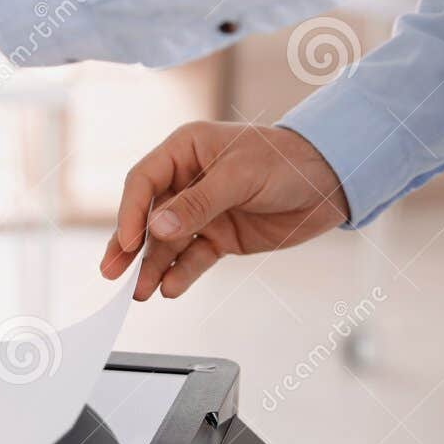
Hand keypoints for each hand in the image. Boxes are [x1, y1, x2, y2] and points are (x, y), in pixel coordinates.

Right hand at [102, 122, 349, 300]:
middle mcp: (189, 180)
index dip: (130, 212)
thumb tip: (158, 229)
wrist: (331, 180)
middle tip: (111, 272)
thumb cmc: (287, 160)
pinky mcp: (222, 236)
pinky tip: (170, 289)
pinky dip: (182, 274)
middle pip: (148, 216)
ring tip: (140, 292)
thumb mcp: (240, 177)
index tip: (127, 243)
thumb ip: (197, 204)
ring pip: (169, 243)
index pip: (144, 181)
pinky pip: (195, 258)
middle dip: (129, 246)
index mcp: (185, 150)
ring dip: (154, 267)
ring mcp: (204, 211)